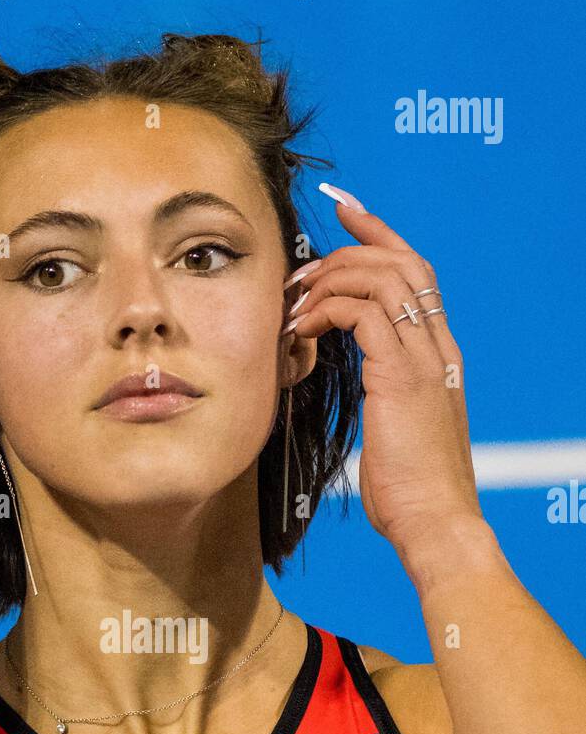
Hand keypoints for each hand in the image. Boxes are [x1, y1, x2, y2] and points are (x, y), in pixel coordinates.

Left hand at [281, 187, 482, 559]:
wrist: (436, 522)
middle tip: (300, 272)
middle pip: (402, 262)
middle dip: (347, 250)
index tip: (345, 212)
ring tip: (294, 307)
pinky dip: (327, 311)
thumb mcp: (396, 432)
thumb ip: (383, 396)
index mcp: (438, 356)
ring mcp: (424, 359)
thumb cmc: (411, 492)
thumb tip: (351, 386)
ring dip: (330, 282)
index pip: (416, 274)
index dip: (380, 235)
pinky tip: (301, 332)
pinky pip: (363, 314)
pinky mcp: (402, 375)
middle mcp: (437, 348)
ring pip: (381, 279)